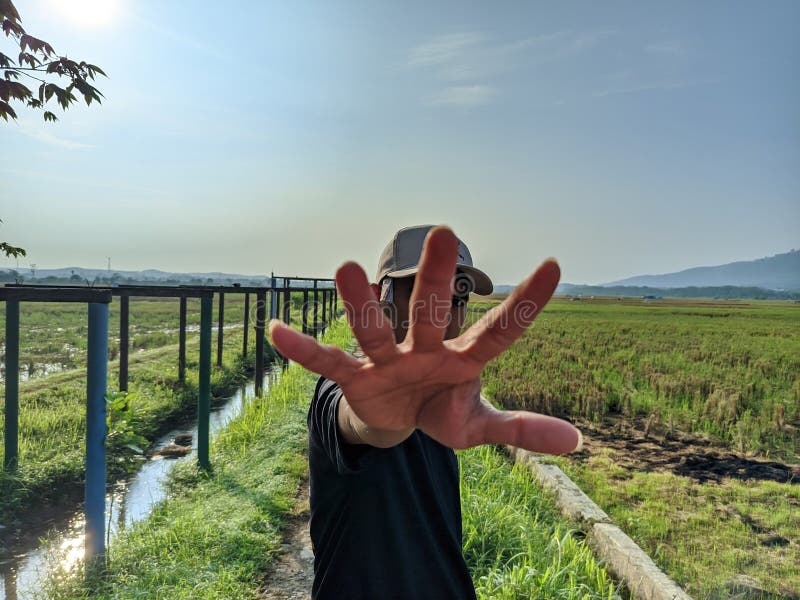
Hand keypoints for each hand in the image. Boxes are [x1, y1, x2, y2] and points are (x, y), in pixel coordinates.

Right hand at [268, 226, 581, 454]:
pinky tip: (276, 331)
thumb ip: (521, 429)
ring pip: (374, 329)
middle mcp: (425, 349)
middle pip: (433, 313)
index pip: (500, 333)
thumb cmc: (440, 411)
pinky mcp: (354, 377)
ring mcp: (387, 360)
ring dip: (360, 304)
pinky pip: (326, 363)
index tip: (553, 264)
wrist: (396, 418)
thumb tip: (579, 443)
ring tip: (346, 267)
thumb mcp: (478, 427)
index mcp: (463, 361)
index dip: (525, 305)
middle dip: (438, 280)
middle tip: (445, 232)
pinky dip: (302, 351)